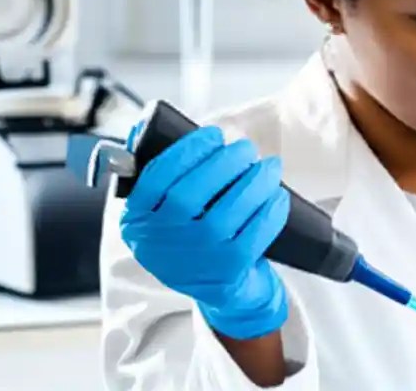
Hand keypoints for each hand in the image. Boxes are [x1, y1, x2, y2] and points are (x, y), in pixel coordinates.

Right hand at [119, 124, 290, 339]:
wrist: (223, 290)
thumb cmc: (195, 237)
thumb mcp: (164, 212)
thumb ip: (160, 173)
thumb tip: (147, 126)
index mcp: (138, 221)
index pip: (155, 179)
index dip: (186, 151)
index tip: (213, 135)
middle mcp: (160, 243)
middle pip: (188, 196)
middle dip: (223, 163)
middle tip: (246, 149)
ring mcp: (195, 259)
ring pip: (224, 214)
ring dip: (253, 182)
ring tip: (270, 166)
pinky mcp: (228, 271)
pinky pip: (254, 234)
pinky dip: (270, 210)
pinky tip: (278, 195)